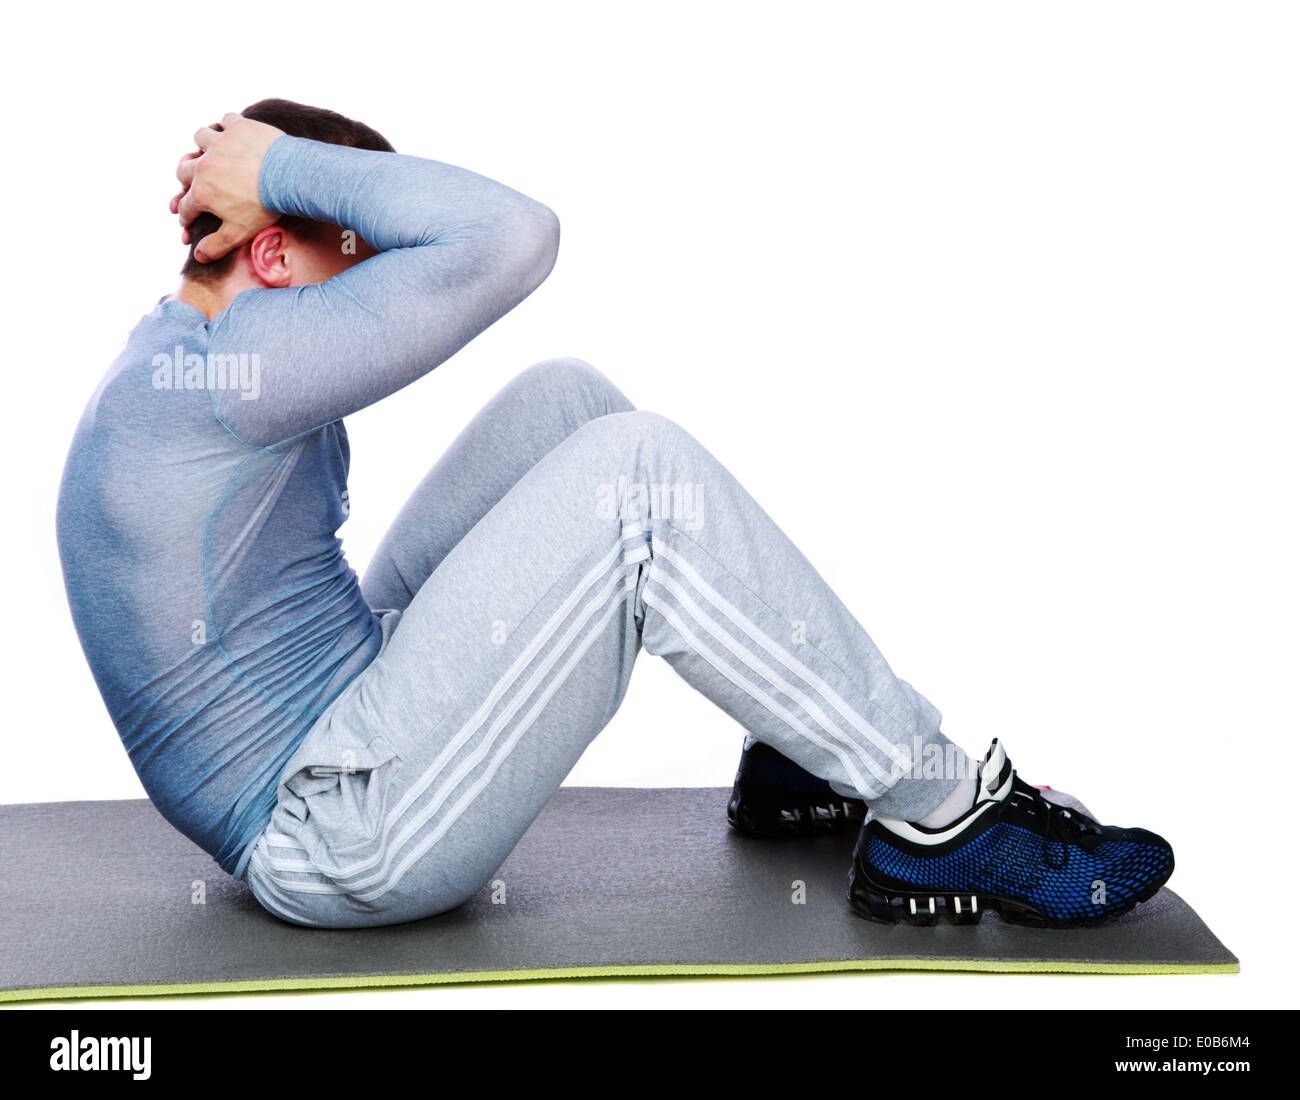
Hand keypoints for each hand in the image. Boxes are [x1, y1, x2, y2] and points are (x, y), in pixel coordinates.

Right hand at [171, 112, 285, 261]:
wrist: (287, 177)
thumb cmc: (264, 207)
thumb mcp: (239, 232)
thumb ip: (217, 245)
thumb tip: (198, 256)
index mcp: (202, 193)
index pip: (186, 207)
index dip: (186, 217)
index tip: (187, 220)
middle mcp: (204, 165)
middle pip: (183, 170)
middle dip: (185, 179)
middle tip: (191, 182)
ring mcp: (220, 143)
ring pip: (200, 138)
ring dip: (203, 145)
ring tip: (211, 151)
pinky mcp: (238, 127)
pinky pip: (227, 120)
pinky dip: (229, 125)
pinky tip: (233, 131)